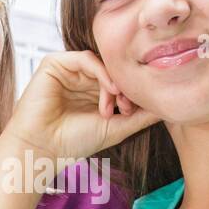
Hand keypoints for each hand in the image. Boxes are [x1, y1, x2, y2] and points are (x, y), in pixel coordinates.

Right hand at [4, 50, 158, 161]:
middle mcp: (80, 79)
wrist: (42, 149)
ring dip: (113, 84)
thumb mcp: (116, 128)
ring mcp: (67, 70)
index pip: (118, 80)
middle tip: (128, 107)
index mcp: (91, 92)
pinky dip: (102, 73)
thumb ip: (140, 116)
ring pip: (101, 64)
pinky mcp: (54, 64)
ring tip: (115, 105)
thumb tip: (167, 108)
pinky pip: (85, 59)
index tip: (134, 112)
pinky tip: (109, 91)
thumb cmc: (74, 142)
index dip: (130, 92)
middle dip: (125, 88)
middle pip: (112, 70)